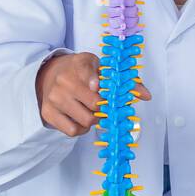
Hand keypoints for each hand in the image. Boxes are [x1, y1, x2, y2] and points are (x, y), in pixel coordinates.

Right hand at [35, 51, 150, 135]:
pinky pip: (72, 131)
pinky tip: (81, 118)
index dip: (94, 80)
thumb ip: (124, 80)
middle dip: (104, 108)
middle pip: (95, 105)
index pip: (86, 71)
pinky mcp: (48, 113)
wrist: (50, 74)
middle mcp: (63, 81)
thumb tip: (146, 95)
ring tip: (91, 110)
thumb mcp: (101, 67)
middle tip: (103, 105)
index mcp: (79, 64)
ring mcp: (54, 98)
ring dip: (94, 120)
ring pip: (85, 121)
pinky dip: (81, 129)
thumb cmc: (80, 71)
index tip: (98, 86)